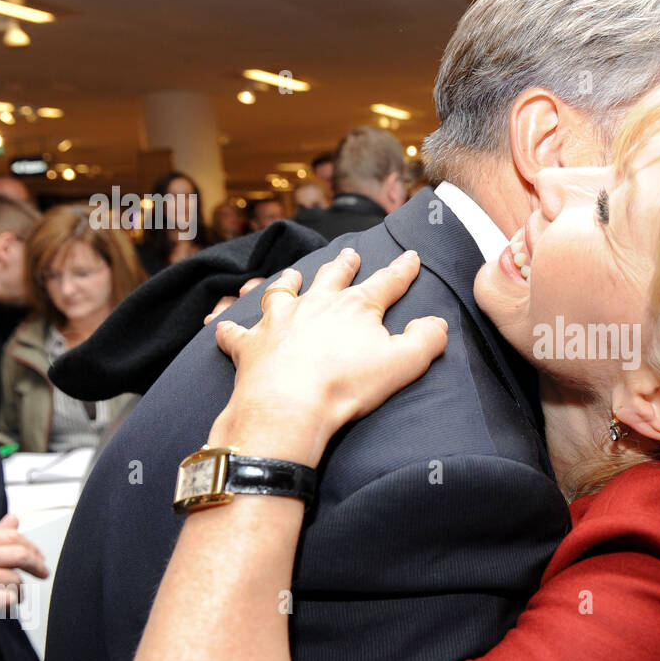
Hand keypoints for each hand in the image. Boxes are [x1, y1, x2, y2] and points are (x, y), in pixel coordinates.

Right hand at [0, 515, 47, 648]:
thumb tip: (13, 520)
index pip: (10, 536)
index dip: (31, 547)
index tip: (39, 558)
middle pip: (18, 554)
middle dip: (36, 564)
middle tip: (42, 572)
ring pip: (15, 578)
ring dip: (19, 589)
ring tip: (9, 595)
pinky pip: (8, 597)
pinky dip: (10, 603)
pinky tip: (0, 606)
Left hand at [210, 248, 448, 465]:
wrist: (289, 405)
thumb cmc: (347, 385)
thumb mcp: (404, 364)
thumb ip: (426, 340)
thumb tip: (438, 324)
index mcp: (356, 308)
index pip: (387, 283)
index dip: (402, 269)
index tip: (411, 256)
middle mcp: (316, 305)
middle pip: (332, 278)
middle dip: (344, 265)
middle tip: (348, 254)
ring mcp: (279, 321)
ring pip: (282, 292)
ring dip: (288, 283)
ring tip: (291, 276)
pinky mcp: (250, 345)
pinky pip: (234, 332)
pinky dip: (228, 327)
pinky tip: (221, 324)